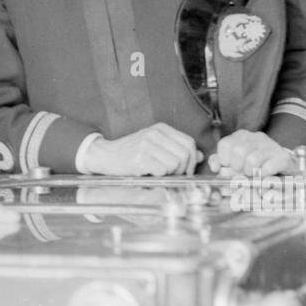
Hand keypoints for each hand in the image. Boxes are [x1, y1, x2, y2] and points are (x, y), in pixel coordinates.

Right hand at [82, 124, 199, 176]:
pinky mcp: (139, 158)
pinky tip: (150, 175)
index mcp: (160, 128)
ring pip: (176, 163)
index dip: (192, 159)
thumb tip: (200, 156)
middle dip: (184, 169)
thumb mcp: (155, 146)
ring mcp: (146, 145)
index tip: (185, 170)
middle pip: (185, 153)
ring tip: (159, 174)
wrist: (105, 156)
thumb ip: (177, 149)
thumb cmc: (131, 153)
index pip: (189, 143)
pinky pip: (162, 171)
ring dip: (171, 174)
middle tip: (173, 175)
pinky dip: (159, 177)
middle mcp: (154, 134)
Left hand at [211, 130, 292, 177]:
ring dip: (250, 173)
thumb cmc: (255, 165)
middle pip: (238, 151)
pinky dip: (262, 176)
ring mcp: (270, 146)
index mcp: (242, 136)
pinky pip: (267, 168)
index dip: (223, 160)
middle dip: (237, 168)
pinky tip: (264, 176)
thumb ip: (221, 162)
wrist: (282, 167)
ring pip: (252, 160)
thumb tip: (215, 167)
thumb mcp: (236, 162)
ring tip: (253, 175)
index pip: (225, 144)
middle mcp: (256, 137)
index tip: (228, 167)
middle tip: (242, 173)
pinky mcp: (282, 157)